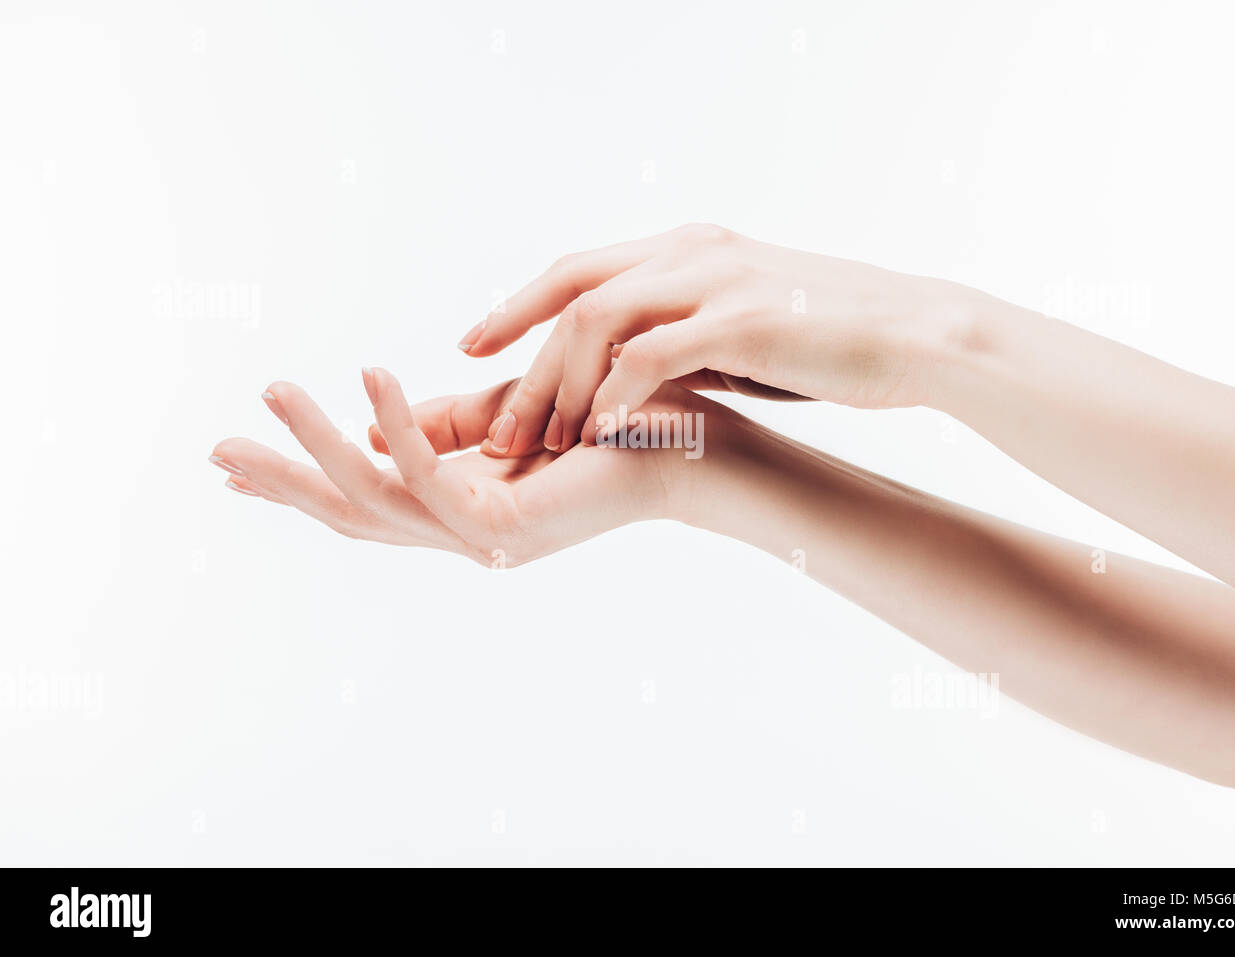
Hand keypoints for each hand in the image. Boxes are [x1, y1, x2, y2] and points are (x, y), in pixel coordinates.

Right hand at [208, 370, 720, 565]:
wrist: (691, 450)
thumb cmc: (611, 427)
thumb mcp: (506, 416)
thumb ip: (444, 420)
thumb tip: (374, 413)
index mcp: (462, 508)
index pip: (366, 500)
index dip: (298, 481)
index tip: (235, 461)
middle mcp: (463, 535)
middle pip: (351, 516)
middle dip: (282, 483)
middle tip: (215, 450)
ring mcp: (481, 542)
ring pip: (375, 500)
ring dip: (317, 446)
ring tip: (273, 390)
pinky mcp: (504, 534)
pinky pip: (430, 478)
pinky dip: (393, 428)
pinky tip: (368, 377)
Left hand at [459, 222, 991, 454]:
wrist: (916, 336)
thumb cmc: (830, 340)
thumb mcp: (741, 328)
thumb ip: (684, 335)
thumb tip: (633, 375)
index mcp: (686, 250)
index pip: (577, 270)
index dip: (517, 307)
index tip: (474, 348)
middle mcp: (690, 254)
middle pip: (572, 292)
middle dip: (521, 355)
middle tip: (492, 418)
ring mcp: (714, 282)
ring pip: (598, 321)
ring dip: (560, 384)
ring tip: (539, 440)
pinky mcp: (742, 321)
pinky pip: (651, 357)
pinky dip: (616, 396)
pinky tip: (600, 435)